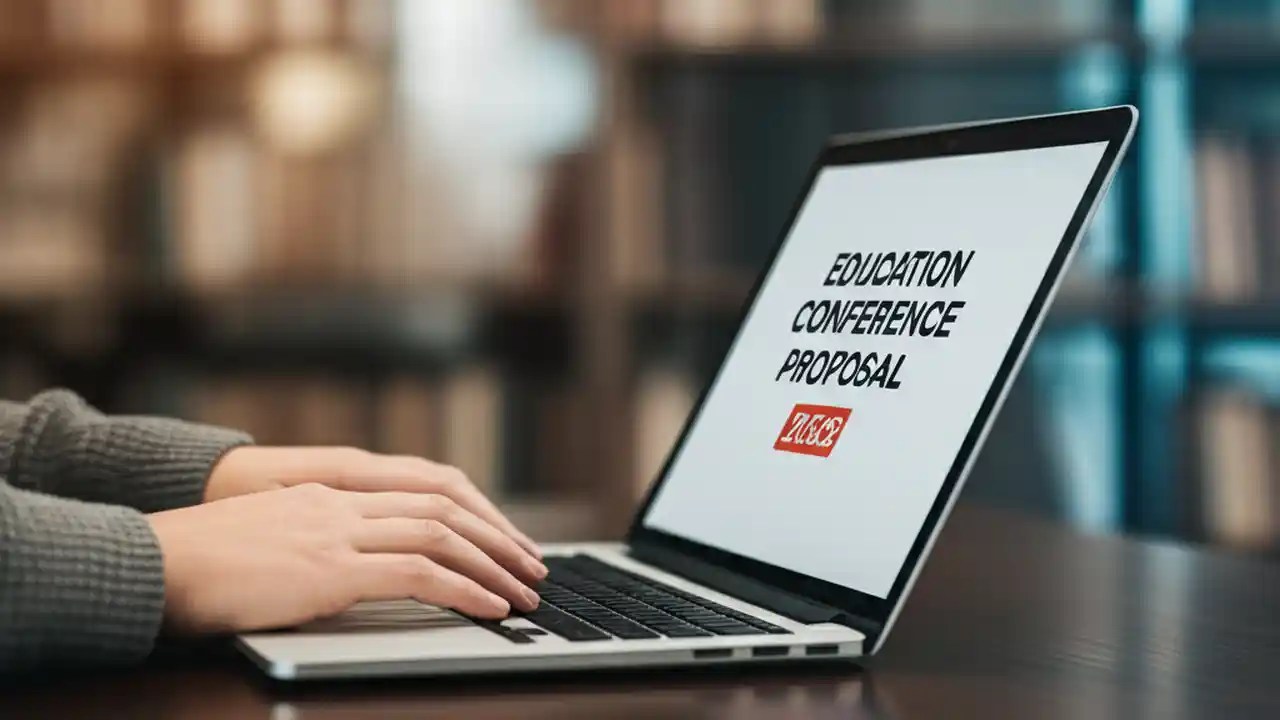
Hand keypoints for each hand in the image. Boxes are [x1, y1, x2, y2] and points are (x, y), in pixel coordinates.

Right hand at [149, 483, 547, 634]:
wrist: (151, 564)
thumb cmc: (197, 562)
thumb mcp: (270, 538)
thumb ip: (318, 540)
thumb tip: (354, 566)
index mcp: (329, 492)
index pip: (425, 489)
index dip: (475, 513)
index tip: (504, 539)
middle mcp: (342, 502)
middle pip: (446, 505)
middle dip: (499, 536)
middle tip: (535, 565)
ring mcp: (338, 531)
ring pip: (442, 534)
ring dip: (494, 564)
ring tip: (526, 591)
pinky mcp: (330, 569)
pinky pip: (419, 573)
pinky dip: (464, 588)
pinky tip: (489, 606)